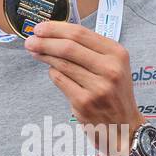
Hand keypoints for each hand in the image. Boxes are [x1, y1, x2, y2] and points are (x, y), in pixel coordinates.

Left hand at [24, 21, 143, 155]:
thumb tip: (57, 34)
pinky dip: (52, 73)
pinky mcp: (84, 103)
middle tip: (30, 40)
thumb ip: (91, 50)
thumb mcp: (114, 66)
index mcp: (117, 54)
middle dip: (44, 41)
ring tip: (35, 51)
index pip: (80, 33)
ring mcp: (97, 87)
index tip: (40, 28)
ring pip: (61, 63)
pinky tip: (51, 70)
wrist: (125, 127)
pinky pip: (60, 80)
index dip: (55, 29)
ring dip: (44, 55)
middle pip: (68, 47)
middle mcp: (110, 69)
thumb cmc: (115, 94)